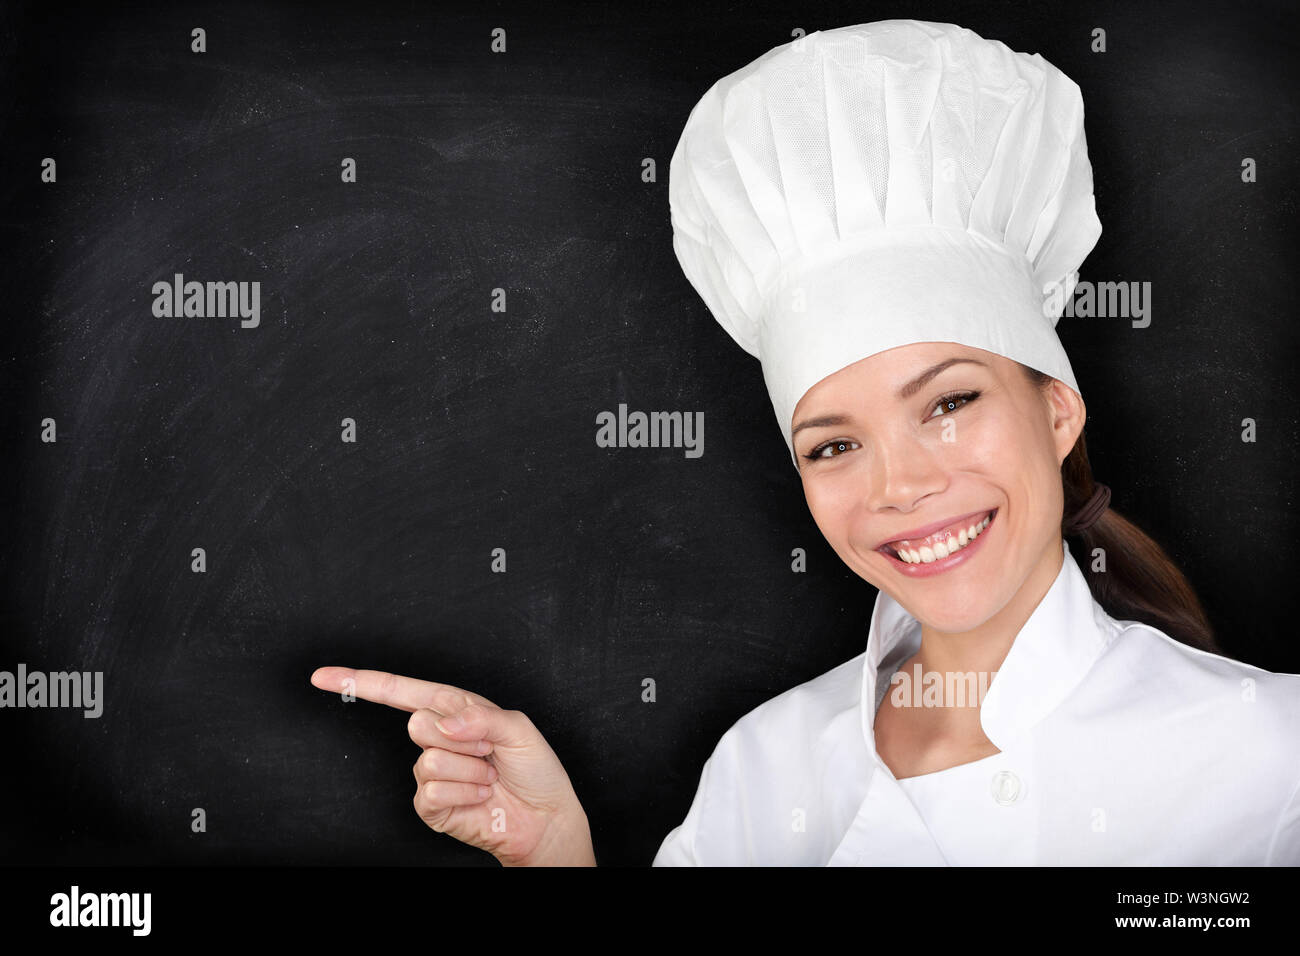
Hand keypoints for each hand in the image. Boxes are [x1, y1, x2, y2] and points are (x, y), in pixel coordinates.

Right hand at [310, 666, 594, 865]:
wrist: (544, 817)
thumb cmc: (535, 769)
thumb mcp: (517, 727)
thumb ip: (479, 716)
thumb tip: (442, 722)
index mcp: (454, 709)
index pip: (400, 692)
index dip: (361, 682)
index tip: (323, 676)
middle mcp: (438, 737)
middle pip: (418, 724)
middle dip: (462, 739)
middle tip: (487, 752)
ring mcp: (431, 773)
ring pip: (430, 760)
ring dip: (469, 771)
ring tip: (488, 777)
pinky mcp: (431, 806)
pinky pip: (432, 792)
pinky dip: (464, 794)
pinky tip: (480, 797)